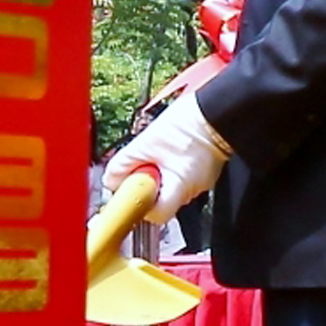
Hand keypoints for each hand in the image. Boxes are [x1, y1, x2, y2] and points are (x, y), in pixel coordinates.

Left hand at [102, 91, 233, 220]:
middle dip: (145, 187)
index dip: (138, 206)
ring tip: (156, 155)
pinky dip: (169, 170)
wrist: (213, 110)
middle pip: (160, 201)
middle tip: (140, 169)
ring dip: (157, 177)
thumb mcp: (144, 142)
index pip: (155, 215)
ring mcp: (200, 182)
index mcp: (180, 186)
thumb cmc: (187, 123)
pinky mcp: (202, 173)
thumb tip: (112, 181)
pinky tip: (168, 154)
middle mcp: (192, 190)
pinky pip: (178, 179)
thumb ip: (123, 165)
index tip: (127, 195)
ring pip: (168, 189)